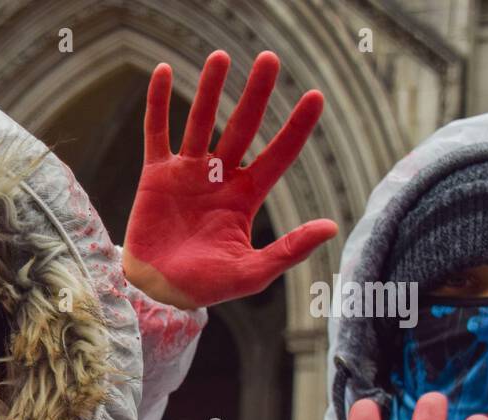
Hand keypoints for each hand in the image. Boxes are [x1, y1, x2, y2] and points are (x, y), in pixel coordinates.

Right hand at [123, 51, 337, 308]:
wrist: (157, 293)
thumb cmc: (204, 287)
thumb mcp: (252, 273)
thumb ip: (289, 250)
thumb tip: (332, 226)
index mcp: (245, 198)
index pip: (277, 156)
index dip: (296, 128)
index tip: (315, 97)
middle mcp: (219, 179)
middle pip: (242, 127)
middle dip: (256, 95)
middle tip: (270, 60)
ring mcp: (187, 173)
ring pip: (201, 122)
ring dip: (210, 90)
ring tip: (220, 57)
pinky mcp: (156, 176)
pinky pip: (157, 133)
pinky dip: (159, 104)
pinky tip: (163, 72)